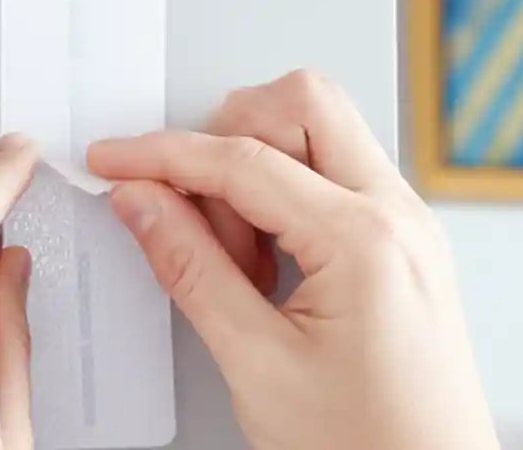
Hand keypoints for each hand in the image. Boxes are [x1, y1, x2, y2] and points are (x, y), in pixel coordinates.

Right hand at [89, 71, 498, 449]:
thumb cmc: (370, 445)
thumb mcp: (258, 364)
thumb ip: (192, 270)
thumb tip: (144, 203)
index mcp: (365, 240)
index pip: (244, 159)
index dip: (163, 155)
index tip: (115, 160)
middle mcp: (398, 215)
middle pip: (302, 106)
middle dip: (229, 137)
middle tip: (191, 211)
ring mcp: (407, 226)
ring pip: (321, 134)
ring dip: (259, 172)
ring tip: (239, 263)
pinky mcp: (402, 244)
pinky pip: (336, 179)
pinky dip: (288, 199)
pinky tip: (266, 265)